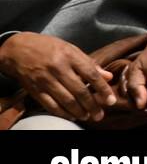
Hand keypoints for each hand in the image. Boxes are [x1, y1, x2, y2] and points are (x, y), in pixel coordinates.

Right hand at [0, 32, 115, 121]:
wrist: (19, 49)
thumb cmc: (49, 47)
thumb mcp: (71, 49)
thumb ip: (90, 63)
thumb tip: (108, 77)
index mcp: (70, 56)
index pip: (91, 74)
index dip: (103, 89)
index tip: (111, 100)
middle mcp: (59, 68)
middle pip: (79, 91)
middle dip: (92, 105)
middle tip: (100, 115)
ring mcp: (45, 80)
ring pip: (66, 100)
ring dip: (79, 111)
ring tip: (88, 116)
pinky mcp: (35, 90)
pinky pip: (50, 105)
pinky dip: (62, 113)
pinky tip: (71, 116)